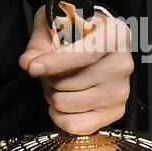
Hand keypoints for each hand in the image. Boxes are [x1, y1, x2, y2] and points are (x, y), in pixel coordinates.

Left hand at [20, 4, 134, 135]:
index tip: (33, 68)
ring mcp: (120, 91)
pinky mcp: (115, 112)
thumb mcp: (55, 25)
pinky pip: (75, 125)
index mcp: (115, 35)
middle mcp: (123, 64)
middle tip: (51, 69)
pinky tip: (63, 99)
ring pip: (67, 103)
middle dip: (50, 77)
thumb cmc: (75, 31)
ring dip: (53, 95)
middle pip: (70, 82)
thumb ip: (40, 44)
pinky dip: (60, 116)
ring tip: (59, 81)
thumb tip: (28, 63)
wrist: (95, 43)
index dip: (56, 63)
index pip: (85, 54)